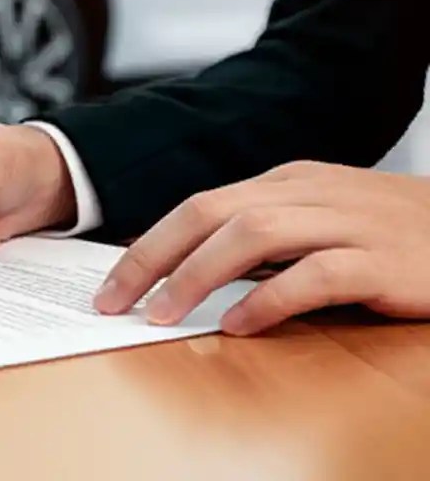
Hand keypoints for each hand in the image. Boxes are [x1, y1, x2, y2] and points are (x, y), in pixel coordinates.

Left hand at [93, 161, 429, 335]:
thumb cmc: (394, 234)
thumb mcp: (321, 220)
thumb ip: (264, 236)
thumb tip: (191, 271)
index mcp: (288, 182)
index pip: (199, 205)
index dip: (148, 243)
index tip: (110, 282)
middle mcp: (309, 193)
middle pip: (210, 212)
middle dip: (151, 256)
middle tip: (113, 300)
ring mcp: (347, 223)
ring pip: (252, 234)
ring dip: (196, 275)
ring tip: (161, 314)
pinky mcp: (383, 260)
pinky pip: (315, 274)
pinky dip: (270, 298)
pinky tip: (238, 323)